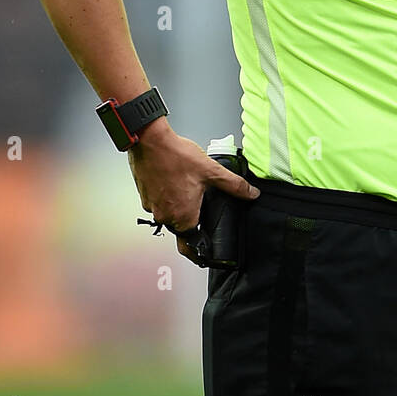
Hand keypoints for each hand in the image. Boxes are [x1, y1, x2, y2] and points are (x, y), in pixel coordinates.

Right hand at [127, 119, 259, 261]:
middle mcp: (165, 216)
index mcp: (182, 216)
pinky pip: (159, 204)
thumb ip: (234, 185)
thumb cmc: (176, 156)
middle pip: (181, 229)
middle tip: (202, 207)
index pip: (190, 246)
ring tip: (189, 190)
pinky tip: (176, 183)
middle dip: (193, 220)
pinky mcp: (144, 195)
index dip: (199, 252)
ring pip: (169, 215)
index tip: (206, 254)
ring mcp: (151, 206)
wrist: (150, 141)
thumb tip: (251, 194)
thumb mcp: (211, 171)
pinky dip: (168, 197)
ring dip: (179, 207)